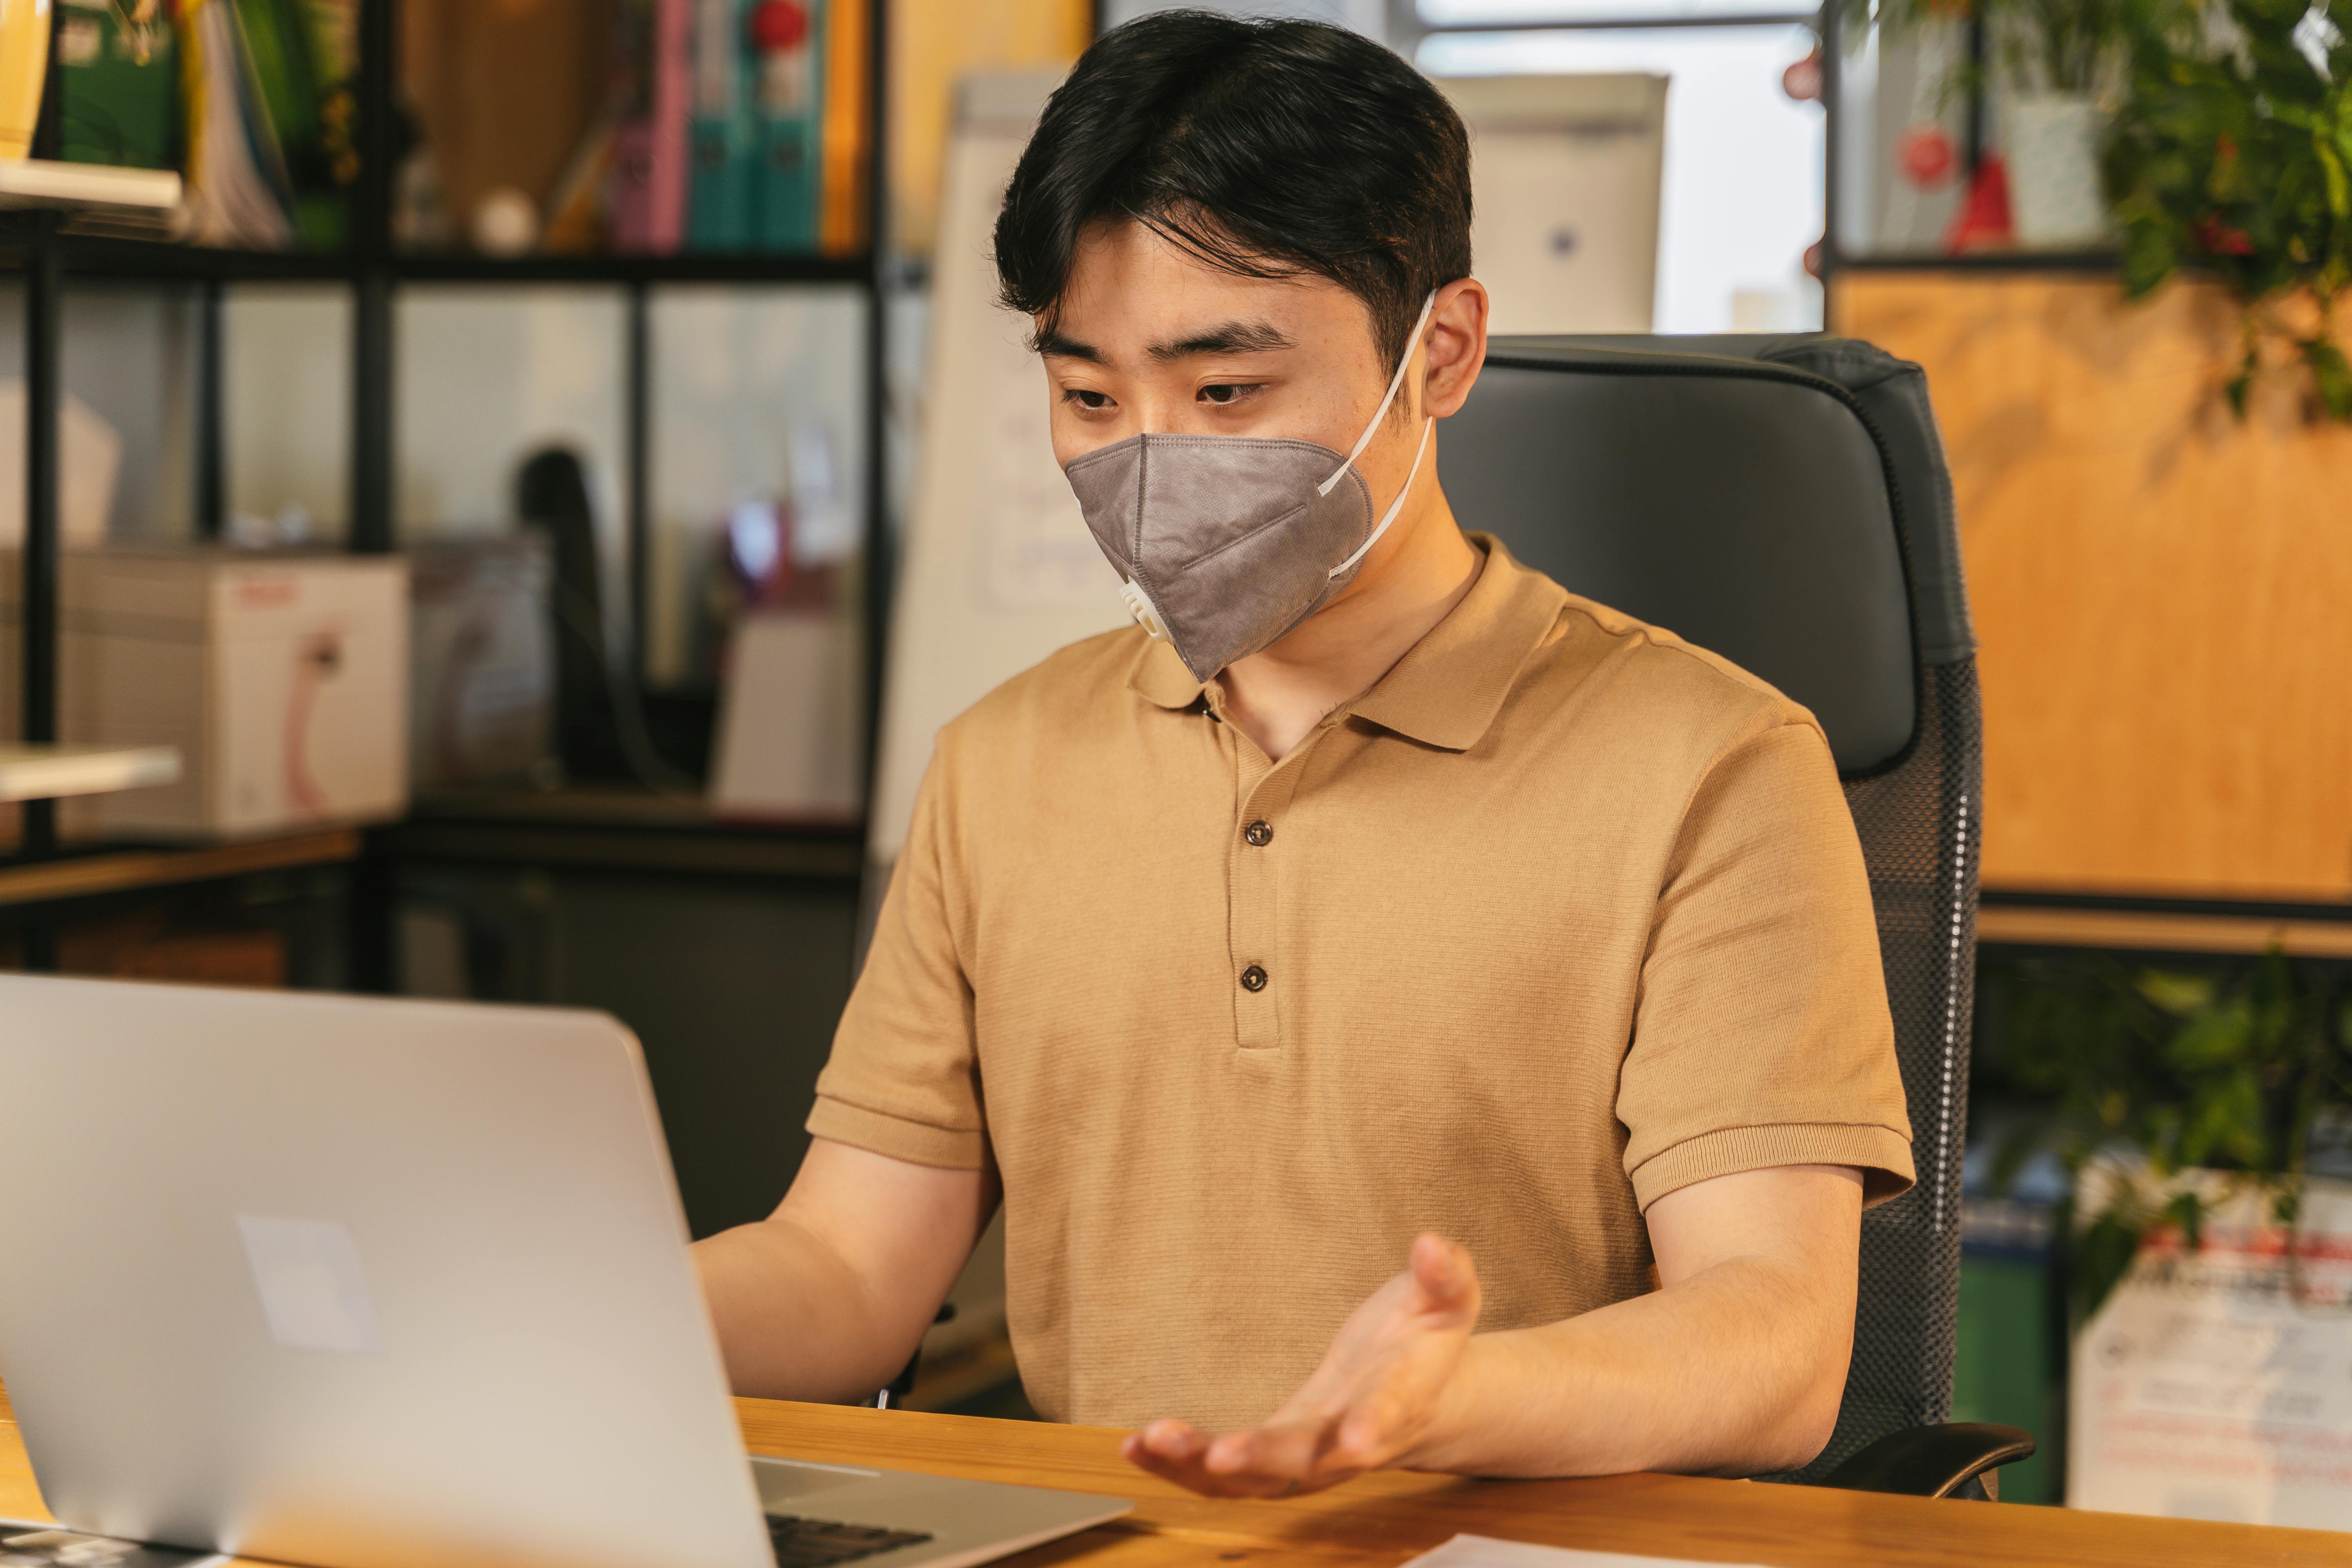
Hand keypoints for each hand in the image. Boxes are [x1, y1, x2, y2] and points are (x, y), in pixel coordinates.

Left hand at [1120, 1233, 1480, 1497]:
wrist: (1413, 1393)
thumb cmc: (1424, 1337)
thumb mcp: (1447, 1299)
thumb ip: (1445, 1275)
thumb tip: (1431, 1244)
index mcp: (1399, 1400)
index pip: (1387, 1416)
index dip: (1373, 1425)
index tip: (1357, 1438)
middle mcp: (1349, 1444)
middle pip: (1308, 1462)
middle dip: (1264, 1460)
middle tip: (1220, 1453)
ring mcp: (1307, 1460)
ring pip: (1253, 1481)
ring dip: (1200, 1468)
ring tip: (1151, 1441)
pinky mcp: (1272, 1462)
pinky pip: (1222, 1476)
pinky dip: (1179, 1467)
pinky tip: (1136, 1447)